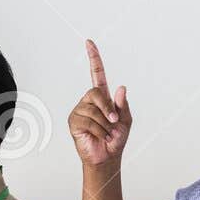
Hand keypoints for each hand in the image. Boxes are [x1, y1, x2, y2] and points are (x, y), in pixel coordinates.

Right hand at [68, 39, 129, 168]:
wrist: (107, 157)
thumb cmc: (116, 139)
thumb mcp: (126, 120)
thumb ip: (123, 105)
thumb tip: (120, 88)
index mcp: (102, 97)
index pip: (97, 73)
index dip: (94, 58)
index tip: (89, 43)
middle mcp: (89, 101)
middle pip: (95, 92)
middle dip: (107, 107)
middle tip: (114, 121)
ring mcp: (80, 111)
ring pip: (93, 109)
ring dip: (105, 124)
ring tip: (107, 133)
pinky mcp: (73, 122)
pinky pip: (87, 121)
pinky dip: (98, 130)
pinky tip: (100, 136)